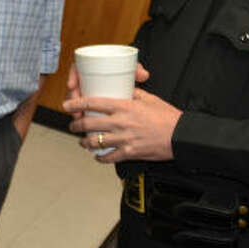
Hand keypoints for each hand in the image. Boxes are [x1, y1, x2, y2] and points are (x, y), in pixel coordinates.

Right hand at [63, 63, 148, 111]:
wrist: (131, 84)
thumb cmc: (129, 74)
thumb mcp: (131, 71)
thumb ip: (137, 71)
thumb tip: (143, 75)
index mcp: (92, 67)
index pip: (77, 68)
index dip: (72, 77)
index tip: (72, 86)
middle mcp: (88, 79)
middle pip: (74, 87)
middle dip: (73, 98)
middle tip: (76, 104)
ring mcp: (88, 91)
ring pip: (76, 99)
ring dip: (75, 108)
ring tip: (77, 116)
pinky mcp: (90, 103)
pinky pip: (81, 108)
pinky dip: (79, 114)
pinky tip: (80, 120)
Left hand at [64, 87, 180, 162]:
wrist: (181, 136)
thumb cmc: (167, 117)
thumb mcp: (149, 98)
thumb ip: (133, 94)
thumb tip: (123, 89)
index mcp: (124, 106)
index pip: (93, 103)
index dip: (76, 104)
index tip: (67, 105)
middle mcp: (121, 122)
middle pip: (89, 124)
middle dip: (76, 125)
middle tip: (73, 125)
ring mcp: (124, 139)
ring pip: (95, 142)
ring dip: (85, 142)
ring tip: (82, 142)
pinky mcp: (129, 153)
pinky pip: (109, 157)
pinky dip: (100, 158)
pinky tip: (98, 156)